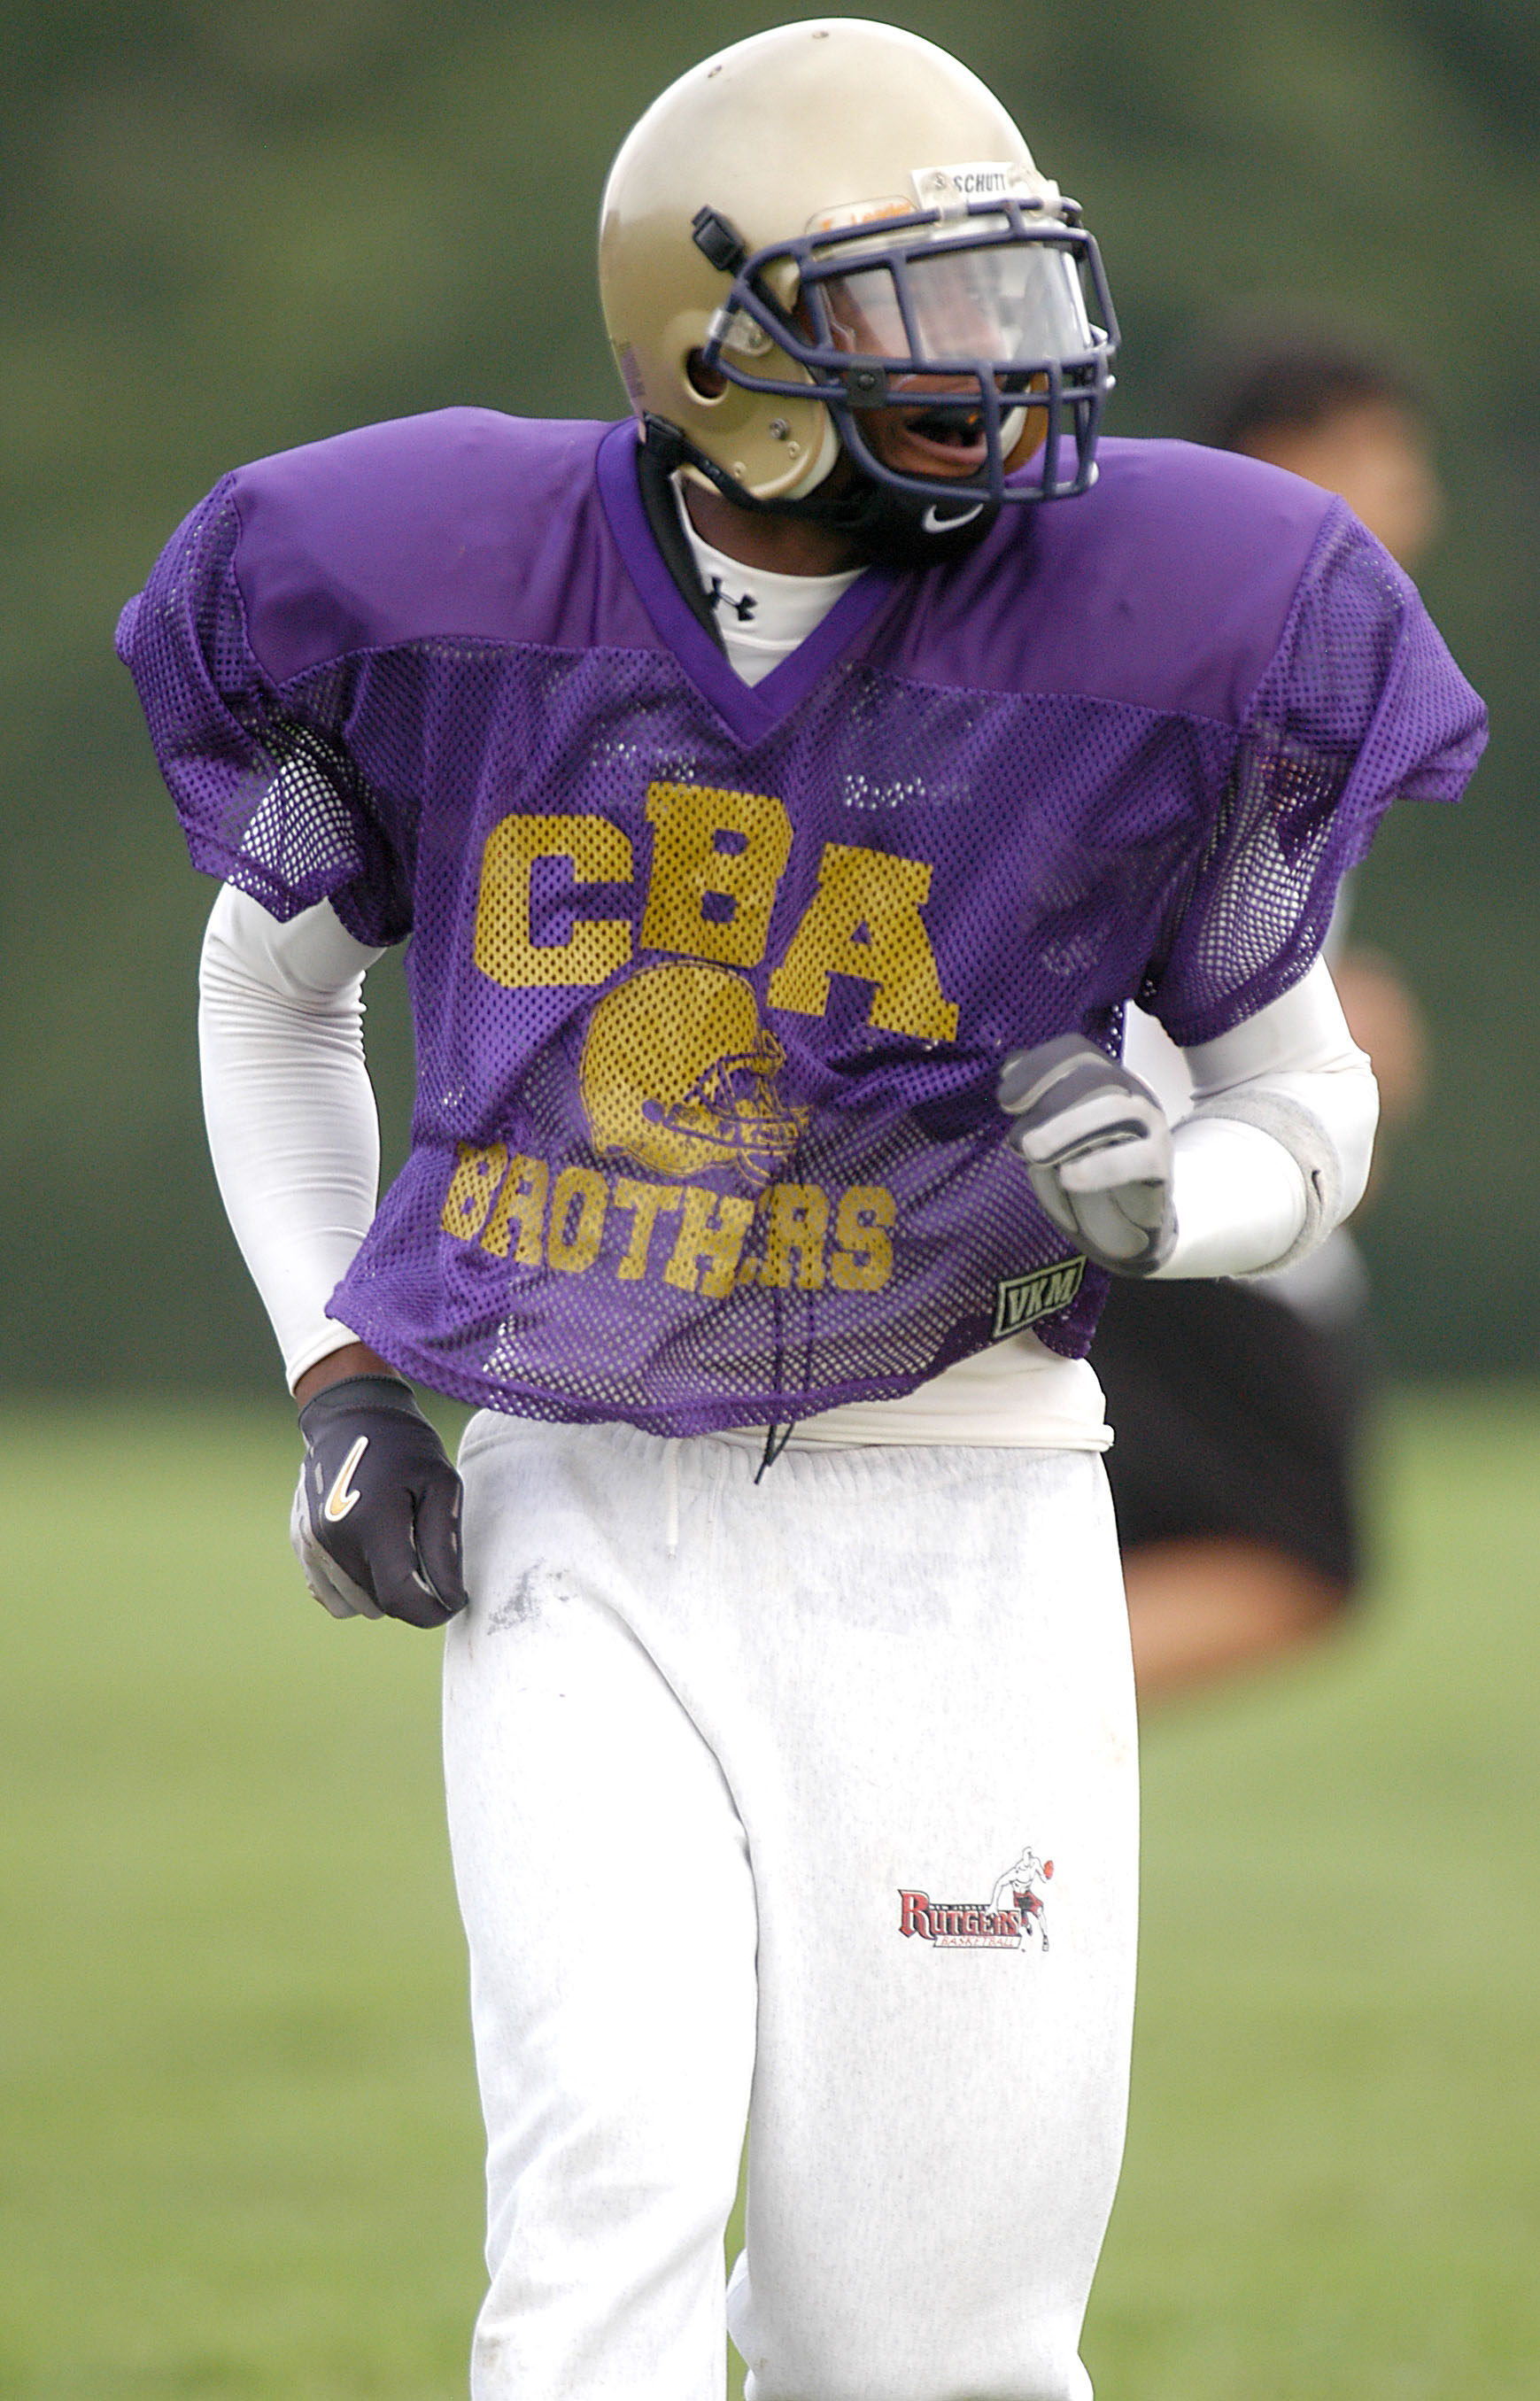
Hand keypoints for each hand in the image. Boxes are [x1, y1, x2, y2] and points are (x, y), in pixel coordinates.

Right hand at [291, 1374, 468, 1625]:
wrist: (351, 1413)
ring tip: (398, 1552)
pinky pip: (329, 1594)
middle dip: (409, 1597)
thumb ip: (444, 1547)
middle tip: (427, 1559)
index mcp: (370, 1524)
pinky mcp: (301, 1543)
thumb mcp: (441, 1485)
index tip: (453, 1600)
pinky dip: (353, 1586)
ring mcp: (310, 1544)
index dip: (432, 1611)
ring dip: (380, 1593)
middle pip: (379, 1606)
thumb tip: (451, 1600)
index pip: (400, 1599)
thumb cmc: (405, 1446)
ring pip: (353, 1606)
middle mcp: (332, 1541)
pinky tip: (371, 1553)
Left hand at [998, 1033, 1175, 1274]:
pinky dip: (1100, 1165)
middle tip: (1018, 1141)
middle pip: (1096, 1077)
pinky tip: (1069, 1177)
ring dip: (1068, 1128)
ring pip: (1116, 1110)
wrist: (1124, 1227)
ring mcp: (1150, 1128)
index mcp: (1103, 1080)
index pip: (1075, 1053)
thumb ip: (1035, 1104)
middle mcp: (1130, 1095)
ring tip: (1034, 1153)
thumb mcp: (1052, 1137)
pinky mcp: (1159, 1165)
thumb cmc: (1085, 1173)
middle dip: (1050, 1102)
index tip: (1006, 1101)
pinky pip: (1138, 1158)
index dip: (1038, 1068)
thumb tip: (1010, 1066)